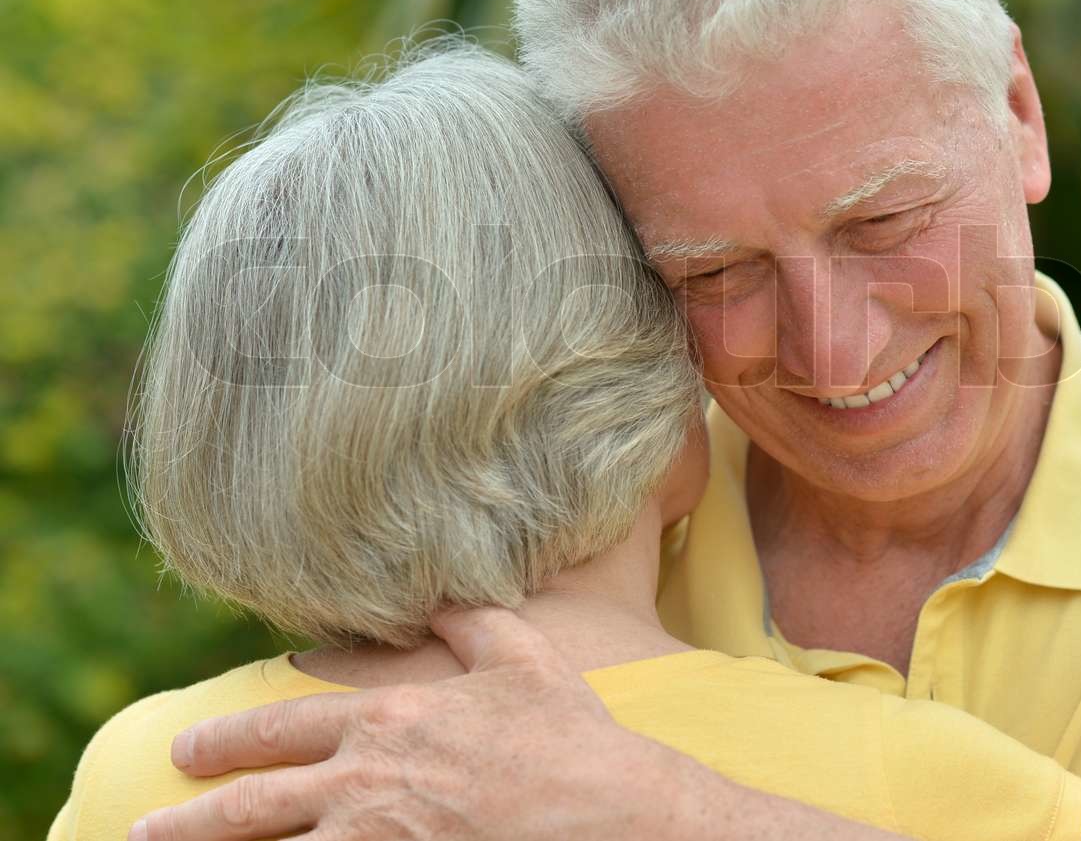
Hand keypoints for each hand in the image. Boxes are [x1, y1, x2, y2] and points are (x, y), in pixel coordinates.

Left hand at [133, 609, 704, 840]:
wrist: (605, 810)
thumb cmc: (569, 737)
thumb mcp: (525, 659)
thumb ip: (473, 621)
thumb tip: (439, 594)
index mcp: (386, 719)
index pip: (281, 727)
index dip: (227, 738)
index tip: (189, 748)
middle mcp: (362, 780)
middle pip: (249, 804)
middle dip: (188, 817)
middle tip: (145, 824)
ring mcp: (370, 840)